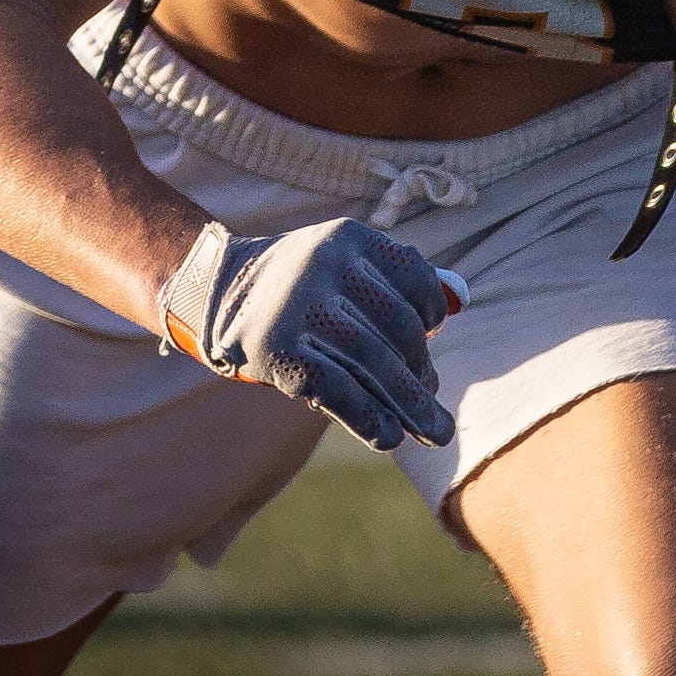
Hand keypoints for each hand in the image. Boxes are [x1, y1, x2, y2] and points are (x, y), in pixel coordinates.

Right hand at [156, 218, 462, 450]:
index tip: (429, 340)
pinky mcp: (277, 349)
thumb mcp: (348, 263)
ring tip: (435, 433)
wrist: (217, 290)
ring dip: (409, 403)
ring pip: (372, 361)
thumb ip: (401, 280)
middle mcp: (326, 265)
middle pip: (396, 328)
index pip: (414, 277)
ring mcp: (299, 307)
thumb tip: (459, 301)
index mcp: (350, 237)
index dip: (429, 315)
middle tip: (438, 412)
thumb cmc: (304, 284)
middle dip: (422, 374)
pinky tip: (389, 437)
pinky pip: (335, 387)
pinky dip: (367, 416)